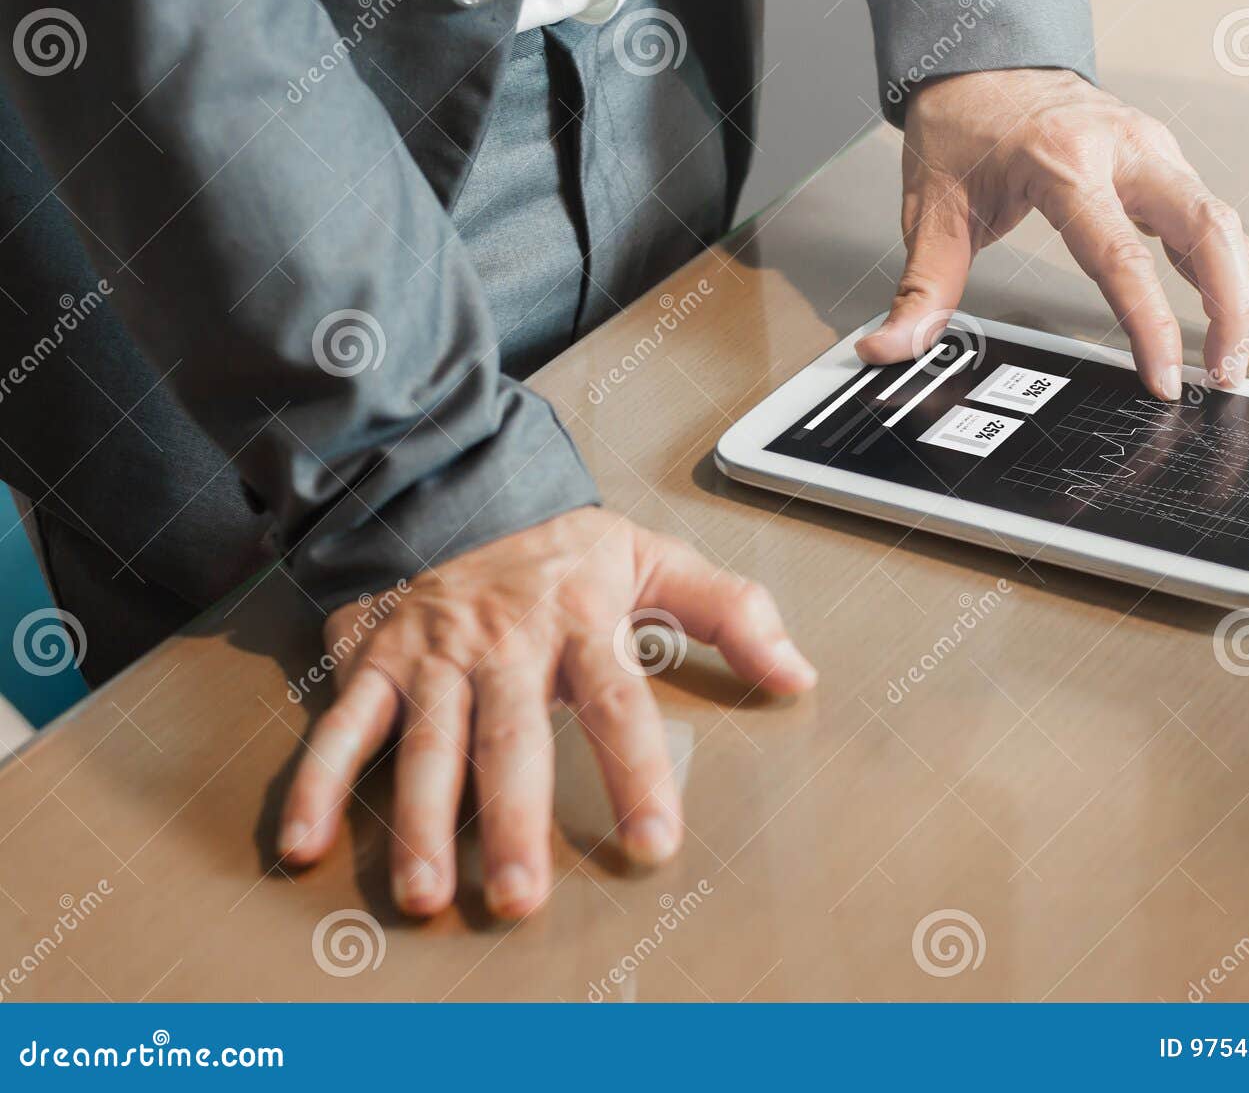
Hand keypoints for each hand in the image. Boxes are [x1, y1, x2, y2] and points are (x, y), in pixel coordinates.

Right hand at [276, 508, 815, 918]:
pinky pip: (343, 724)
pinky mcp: (377, 659)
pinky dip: (317, 781)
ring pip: (428, 742)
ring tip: (428, 894)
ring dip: (423, 822)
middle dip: (514, 819)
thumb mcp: (656, 561)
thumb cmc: (569, 556)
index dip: (636, 774)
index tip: (653, 845)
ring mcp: (434, 652)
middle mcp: (503, 640)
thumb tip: (797, 674)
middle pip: (511, 737)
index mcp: (580, 617)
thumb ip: (732, 613)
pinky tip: (305, 843)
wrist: (463, 498)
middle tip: (522, 897)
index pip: (616, 703)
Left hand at [856, 69, 1248, 397]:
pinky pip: (1222, 228)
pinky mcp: (1169, 168)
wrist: (984, 61)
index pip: (1120, 254)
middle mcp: (1128, 151)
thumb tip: (889, 348)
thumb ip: (921, 286)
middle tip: (1231, 377)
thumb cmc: (963, 126)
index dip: (1148, 322)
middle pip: (1207, 229)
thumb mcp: (932, 207)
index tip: (1164, 378)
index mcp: (1067, 161)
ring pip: (1230, 229)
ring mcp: (1157, 155)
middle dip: (1233, 307)